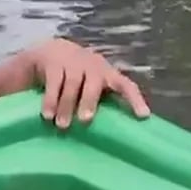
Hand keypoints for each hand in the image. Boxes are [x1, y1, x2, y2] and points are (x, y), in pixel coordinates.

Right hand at [11, 38, 149, 128]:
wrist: (47, 50)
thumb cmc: (73, 79)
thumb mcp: (87, 88)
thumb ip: (97, 105)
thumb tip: (110, 138)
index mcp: (106, 74)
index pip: (125, 85)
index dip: (134, 99)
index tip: (143, 116)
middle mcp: (92, 65)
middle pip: (95, 82)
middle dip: (90, 100)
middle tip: (85, 120)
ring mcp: (72, 60)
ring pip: (73, 82)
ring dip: (66, 104)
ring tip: (61, 125)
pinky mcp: (52, 60)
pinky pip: (53, 80)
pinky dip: (50, 99)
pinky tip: (47, 114)